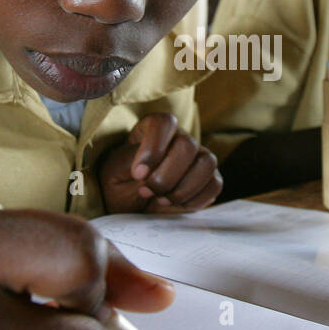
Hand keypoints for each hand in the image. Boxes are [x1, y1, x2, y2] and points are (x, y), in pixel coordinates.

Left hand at [98, 112, 221, 212]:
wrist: (130, 206)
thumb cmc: (120, 183)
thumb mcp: (114, 171)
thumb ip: (128, 162)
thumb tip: (145, 170)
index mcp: (153, 128)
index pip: (164, 123)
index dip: (153, 149)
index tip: (138, 175)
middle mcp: (180, 138)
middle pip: (188, 145)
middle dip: (166, 176)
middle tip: (146, 192)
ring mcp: (198, 157)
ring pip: (208, 163)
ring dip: (183, 188)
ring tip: (161, 200)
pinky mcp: (209, 178)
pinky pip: (215, 184)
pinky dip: (195, 199)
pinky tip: (175, 205)